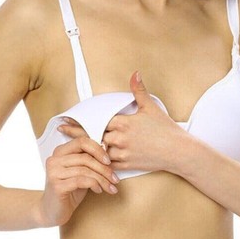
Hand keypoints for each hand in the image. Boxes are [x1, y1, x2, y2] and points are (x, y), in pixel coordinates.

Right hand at [37, 137, 119, 226]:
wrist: (53, 211)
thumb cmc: (69, 191)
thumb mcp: (82, 173)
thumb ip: (90, 160)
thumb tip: (107, 147)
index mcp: (60, 152)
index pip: (82, 142)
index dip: (98, 150)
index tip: (109, 161)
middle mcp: (54, 159)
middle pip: (86, 157)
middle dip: (104, 169)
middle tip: (114, 179)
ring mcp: (54, 172)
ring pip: (85, 170)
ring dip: (102, 179)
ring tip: (110, 187)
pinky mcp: (57, 185)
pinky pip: (81, 181)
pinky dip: (94, 185)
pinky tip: (98, 190)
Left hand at [58, 71, 184, 173]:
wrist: (178, 152)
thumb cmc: (166, 130)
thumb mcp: (151, 108)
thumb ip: (139, 91)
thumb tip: (135, 73)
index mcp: (123, 122)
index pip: (96, 121)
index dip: (79, 122)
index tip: (66, 121)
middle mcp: (120, 138)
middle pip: (92, 136)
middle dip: (76, 135)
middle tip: (61, 132)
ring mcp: (122, 152)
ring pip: (99, 151)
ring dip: (88, 150)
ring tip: (73, 149)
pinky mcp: (126, 165)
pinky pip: (107, 164)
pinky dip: (99, 163)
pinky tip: (89, 163)